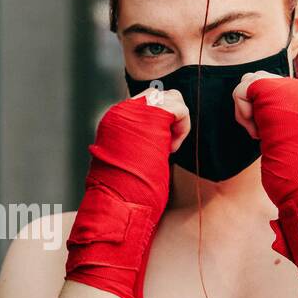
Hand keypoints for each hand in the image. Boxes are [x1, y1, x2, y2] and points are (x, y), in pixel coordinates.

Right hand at [64, 92, 186, 297]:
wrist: (118, 203)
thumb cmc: (127, 191)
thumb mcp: (134, 158)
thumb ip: (142, 140)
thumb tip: (162, 135)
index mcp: (114, 120)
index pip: (146, 102)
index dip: (160, 121)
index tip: (160, 149)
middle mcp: (120, 111)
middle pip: (159, 94)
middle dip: (170, 117)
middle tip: (167, 148)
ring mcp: (134, 111)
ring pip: (171, 97)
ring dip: (177, 122)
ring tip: (170, 149)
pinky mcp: (150, 116)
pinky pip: (179, 108)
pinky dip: (183, 128)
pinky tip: (172, 150)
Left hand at [233, 74, 297, 207]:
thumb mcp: (291, 139)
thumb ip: (280, 118)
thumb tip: (254, 108)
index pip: (272, 87)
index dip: (263, 112)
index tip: (271, 136)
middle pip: (259, 79)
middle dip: (252, 107)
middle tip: (262, 134)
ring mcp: (288, 87)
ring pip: (249, 81)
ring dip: (246, 110)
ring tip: (259, 133)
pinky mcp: (272, 90)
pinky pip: (241, 90)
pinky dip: (242, 112)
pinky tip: (257, 133)